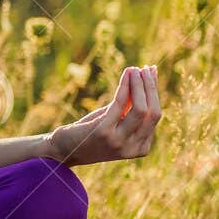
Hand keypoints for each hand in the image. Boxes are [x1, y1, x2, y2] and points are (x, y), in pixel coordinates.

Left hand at [47, 65, 162, 167]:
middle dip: (150, 88)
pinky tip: (127, 73)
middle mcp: (133, 148)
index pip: (155, 116)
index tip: (151, 74)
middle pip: (152, 113)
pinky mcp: (103, 132)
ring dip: (139, 85)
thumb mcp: (115, 119)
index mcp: (141, 148)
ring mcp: (119, 142)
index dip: (154, 92)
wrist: (63, 149)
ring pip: (140, 109)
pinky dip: (125, 86)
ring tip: (135, 69)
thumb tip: (150, 74)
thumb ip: (132, 103)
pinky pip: (120, 104)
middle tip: (146, 69)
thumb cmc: (90, 131)